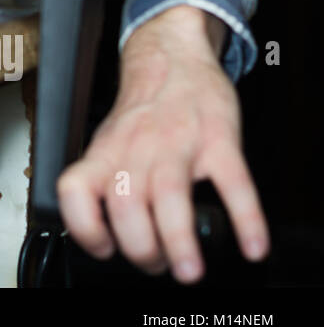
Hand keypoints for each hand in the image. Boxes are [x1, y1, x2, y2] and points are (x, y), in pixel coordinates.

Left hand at [57, 5, 269, 281]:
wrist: (171, 56)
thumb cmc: (140, 109)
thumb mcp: (108, 142)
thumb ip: (103, 182)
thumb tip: (103, 233)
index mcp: (105, 152)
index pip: (75, 189)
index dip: (84, 225)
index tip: (104, 248)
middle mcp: (136, 148)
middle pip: (125, 202)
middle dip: (140, 248)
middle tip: (157, 266)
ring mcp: (178, 143)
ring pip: (170, 194)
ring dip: (179, 240)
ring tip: (190, 270)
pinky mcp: (219, 140)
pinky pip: (233, 183)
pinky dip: (245, 219)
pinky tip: (250, 244)